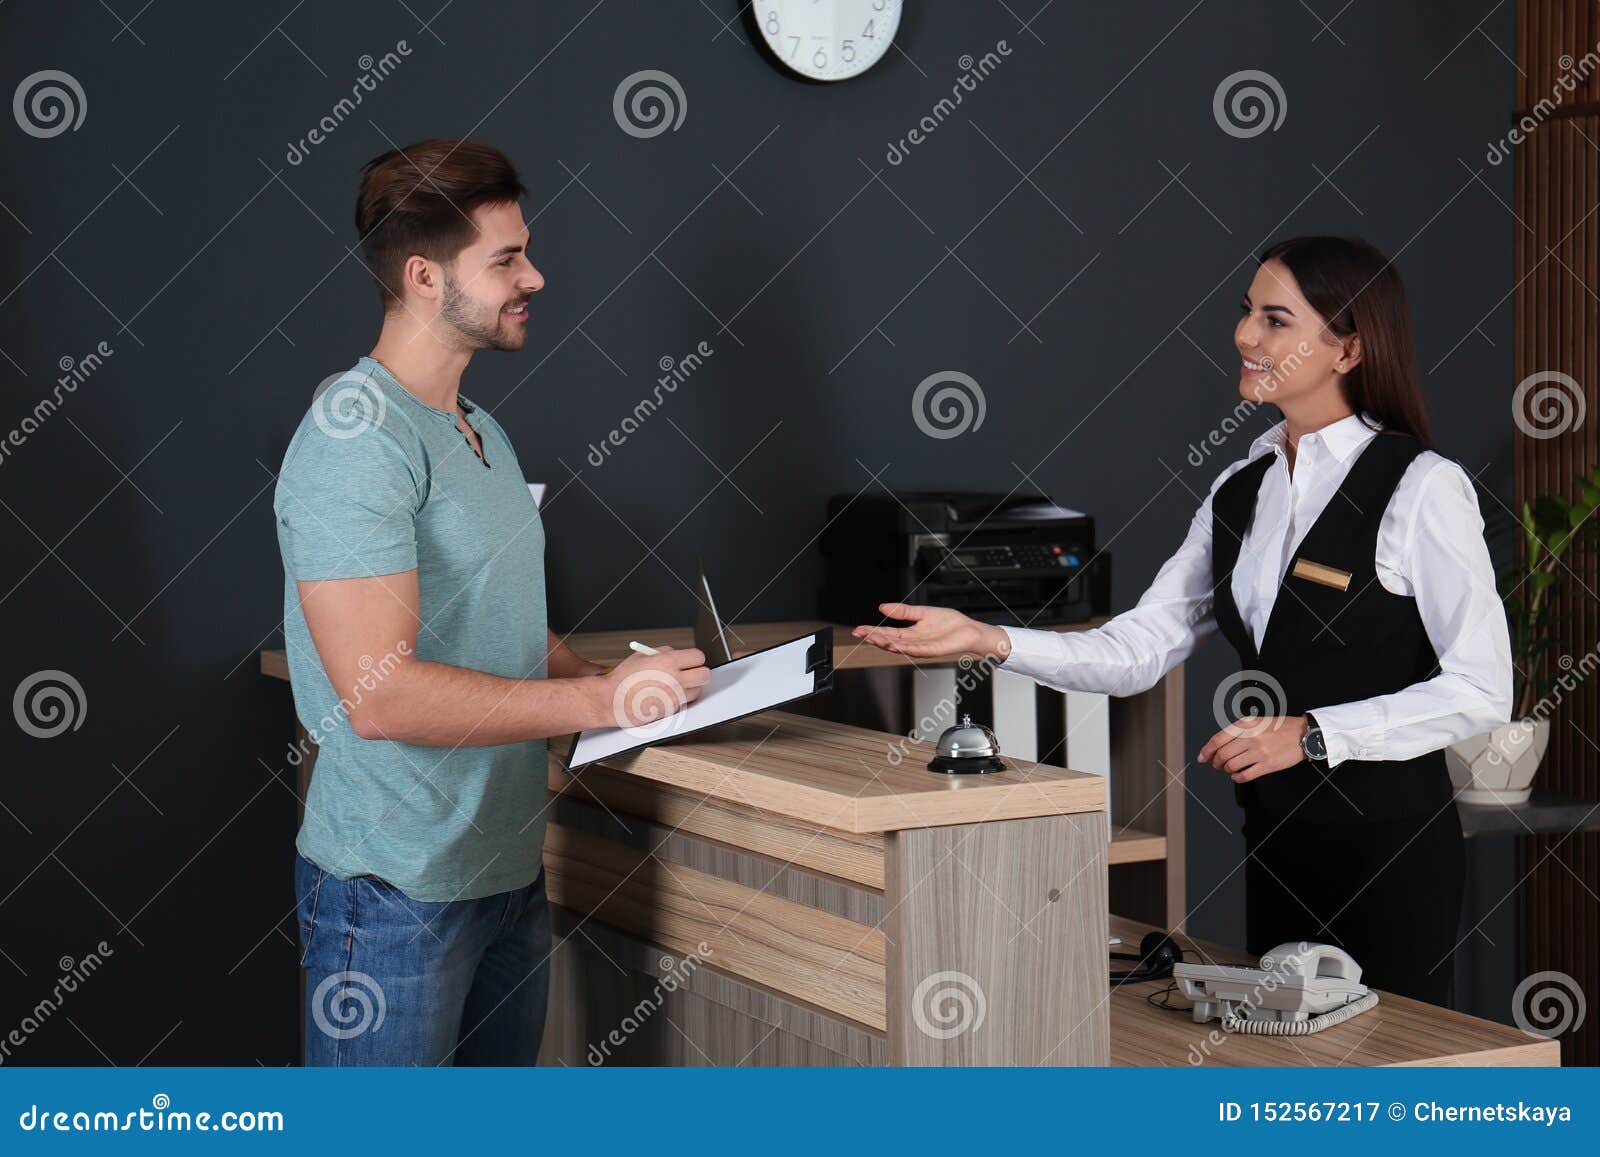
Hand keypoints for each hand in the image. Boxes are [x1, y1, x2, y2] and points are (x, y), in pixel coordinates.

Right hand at [598, 646, 710, 729]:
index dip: (694, 658)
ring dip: (691, 687)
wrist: (611, 700)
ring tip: (676, 684)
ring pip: (698, 691)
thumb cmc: (623, 679)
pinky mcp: (671, 710)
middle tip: (692, 672)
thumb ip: (664, 652)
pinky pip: (684, 702)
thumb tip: (678, 653)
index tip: (691, 660)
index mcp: (667, 662)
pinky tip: (665, 695)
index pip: (698, 657)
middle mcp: (674, 680)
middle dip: (699, 672)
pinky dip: (679, 699)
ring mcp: (674, 697)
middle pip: (705, 675)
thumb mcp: (642, 656)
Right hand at [850, 603, 1010, 662]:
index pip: (887, 632)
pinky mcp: (933, 650)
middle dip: (874, 637)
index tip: (859, 629)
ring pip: (900, 647)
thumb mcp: (922, 613)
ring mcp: (922, 648)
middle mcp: (914, 642)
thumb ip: (903, 612)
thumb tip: (883, 607)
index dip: (873, 631)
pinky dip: (905, 647)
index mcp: (910, 633)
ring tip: (873, 639)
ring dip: (886, 643)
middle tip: (860, 634)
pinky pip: (917, 649)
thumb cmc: (949, 623)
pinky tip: (894, 644)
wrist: (968, 630)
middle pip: (890, 640)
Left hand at [1197, 715, 1308, 782]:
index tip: (1202, 758)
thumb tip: (1217, 746)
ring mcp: (1259, 751)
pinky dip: (1237, 778)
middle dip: (1215, 762)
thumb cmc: (1279, 728)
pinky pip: (1244, 775)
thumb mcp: (1256, 722)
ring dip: (1226, 770)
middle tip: (1216, 765)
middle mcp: (1250, 737)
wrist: (1303, 734)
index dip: (1206, 750)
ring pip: (1231, 766)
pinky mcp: (1268, 765)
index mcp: (1245, 724)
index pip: (1217, 739)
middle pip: (1222, 754)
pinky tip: (1238, 776)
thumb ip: (1238, 731)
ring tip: (1229, 769)